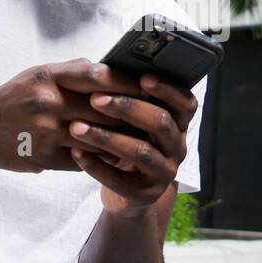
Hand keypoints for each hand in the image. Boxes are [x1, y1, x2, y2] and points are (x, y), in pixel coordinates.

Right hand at [0, 58, 145, 172]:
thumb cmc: (12, 98)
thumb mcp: (36, 74)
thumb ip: (72, 71)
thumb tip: (110, 68)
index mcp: (48, 76)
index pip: (98, 75)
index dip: (127, 82)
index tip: (149, 85)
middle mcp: (47, 101)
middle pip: (104, 109)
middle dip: (132, 114)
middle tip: (157, 117)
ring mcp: (45, 132)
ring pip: (97, 137)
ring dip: (122, 140)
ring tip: (143, 139)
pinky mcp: (44, 157)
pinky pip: (83, 159)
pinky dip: (102, 159)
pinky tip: (117, 158)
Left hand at [67, 72, 198, 217]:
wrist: (127, 193)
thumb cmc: (128, 144)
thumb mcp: (136, 124)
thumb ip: (131, 100)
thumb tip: (105, 68)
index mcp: (178, 124)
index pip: (186, 103)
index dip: (167, 89)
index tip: (143, 77)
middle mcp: (177, 147)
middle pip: (160, 122)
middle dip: (127, 107)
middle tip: (95, 99)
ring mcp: (164, 172)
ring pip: (140, 151)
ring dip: (106, 137)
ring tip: (76, 127)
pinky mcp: (145, 193)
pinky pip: (120, 179)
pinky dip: (95, 165)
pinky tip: (75, 152)